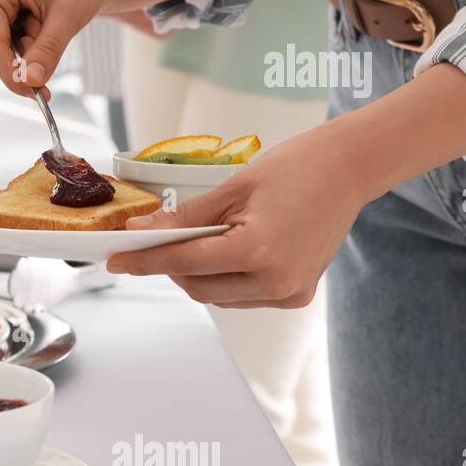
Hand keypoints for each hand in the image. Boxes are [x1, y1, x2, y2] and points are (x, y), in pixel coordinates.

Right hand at [0, 0, 104, 95]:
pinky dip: (29, 47)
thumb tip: (30, 82)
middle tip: (56, 34)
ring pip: (1, 55)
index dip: (11, 74)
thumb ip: (47, 50)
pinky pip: (6, 51)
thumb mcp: (69, 15)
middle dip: (27, 55)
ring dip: (30, 49)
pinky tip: (41, 24)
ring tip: (48, 21)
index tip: (35, 94)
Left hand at [104, 139, 364, 308]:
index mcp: (257, 250)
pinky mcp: (298, 295)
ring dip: (198, 274)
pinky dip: (225, 279)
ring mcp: (289, 293)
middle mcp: (275, 281)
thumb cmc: (295, 168)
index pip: (183, 262)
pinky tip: (229, 252)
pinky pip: (243, 297)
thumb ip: (183, 216)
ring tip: (201, 239)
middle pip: (197, 286)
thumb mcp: (231, 188)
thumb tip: (140, 229)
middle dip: (171, 265)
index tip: (115, 260)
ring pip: (218, 296)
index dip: (144, 260)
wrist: (350, 169)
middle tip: (155, 240)